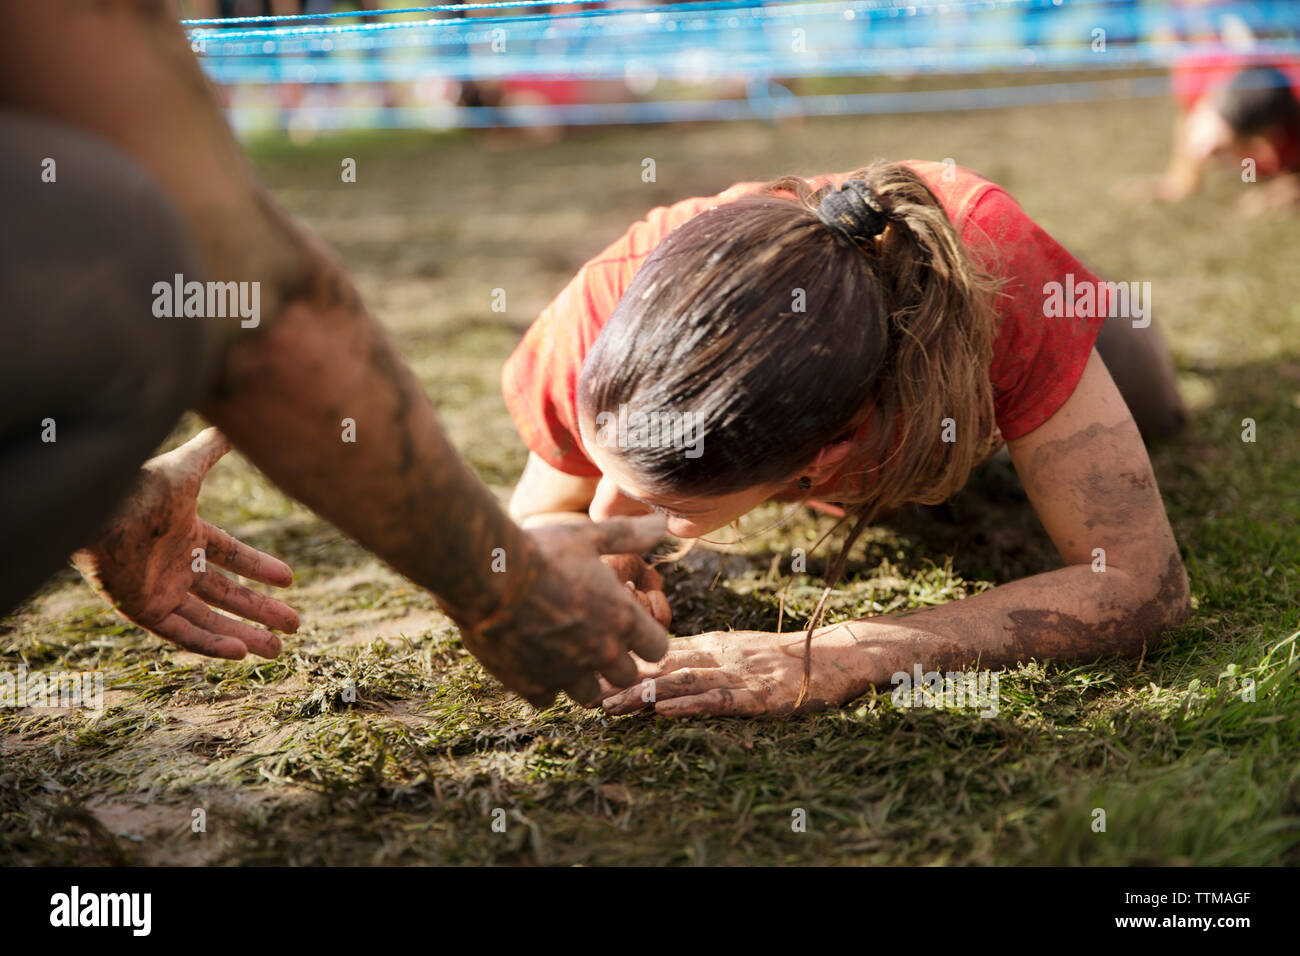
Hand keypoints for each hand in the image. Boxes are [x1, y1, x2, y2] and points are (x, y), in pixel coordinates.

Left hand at [72, 428, 298, 658]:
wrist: (102, 511)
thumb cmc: (143, 488)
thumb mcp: (189, 467)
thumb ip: (214, 448)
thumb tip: (238, 420)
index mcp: (187, 535)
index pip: (231, 557)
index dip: (260, 569)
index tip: (290, 581)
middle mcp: (175, 565)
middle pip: (227, 595)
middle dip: (261, 611)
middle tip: (295, 625)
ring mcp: (159, 589)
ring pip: (209, 620)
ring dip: (244, 635)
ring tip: (276, 649)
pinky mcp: (142, 610)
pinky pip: (181, 633)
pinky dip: (209, 644)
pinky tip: (240, 653)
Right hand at [457, 515, 670, 707]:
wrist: (488, 577)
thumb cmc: (542, 552)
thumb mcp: (589, 536)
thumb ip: (629, 535)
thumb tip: (662, 523)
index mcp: (622, 620)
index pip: (657, 649)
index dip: (645, 639)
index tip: (629, 628)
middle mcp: (601, 653)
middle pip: (627, 675)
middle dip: (616, 661)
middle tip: (594, 639)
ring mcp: (568, 674)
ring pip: (590, 694)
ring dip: (582, 677)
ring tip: (564, 653)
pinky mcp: (533, 685)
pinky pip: (548, 698)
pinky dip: (543, 684)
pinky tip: (533, 660)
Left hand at [599, 629, 864, 717]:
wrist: (837, 656)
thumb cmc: (785, 658)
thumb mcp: (734, 653)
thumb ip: (697, 657)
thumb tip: (652, 664)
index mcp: (711, 646)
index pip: (657, 653)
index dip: (620, 660)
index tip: (581, 666)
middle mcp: (718, 657)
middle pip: (660, 667)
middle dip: (618, 678)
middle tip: (579, 688)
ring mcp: (738, 675)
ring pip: (682, 683)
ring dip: (642, 694)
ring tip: (608, 704)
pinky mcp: (759, 696)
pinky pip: (720, 701)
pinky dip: (690, 705)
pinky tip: (664, 710)